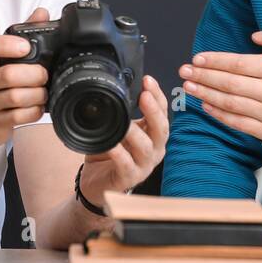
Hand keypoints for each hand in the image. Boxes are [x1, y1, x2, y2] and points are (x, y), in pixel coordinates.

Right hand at [0, 7, 52, 149]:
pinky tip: (37, 106)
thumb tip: (41, 13)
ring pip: (16, 97)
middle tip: (43, 75)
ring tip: (43, 91)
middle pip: (8, 75)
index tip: (26, 47)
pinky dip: (35, 111)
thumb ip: (17, 35)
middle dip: (34, 74)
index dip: (7, 45)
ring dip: (38, 94)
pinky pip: (19, 117)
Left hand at [79, 74, 168, 200]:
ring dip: (136, 133)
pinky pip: (126, 165)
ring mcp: (143, 166)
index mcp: (154, 135)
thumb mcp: (121, 129)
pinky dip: (119, 153)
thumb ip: (124, 112)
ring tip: (126, 122)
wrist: (98, 182)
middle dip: (154, 111)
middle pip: (161, 129)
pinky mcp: (129, 178)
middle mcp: (154, 150)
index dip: (158, 95)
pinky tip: (111, 145)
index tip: (148, 80)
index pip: (163, 112)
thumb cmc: (112, 153)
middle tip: (144, 95)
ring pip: (146, 148)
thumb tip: (121, 86)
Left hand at [177, 23, 261, 143]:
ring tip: (189, 86)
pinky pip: (239, 123)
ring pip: (230, 104)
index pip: (238, 63)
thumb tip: (255, 35)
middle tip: (185, 71)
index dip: (214, 61)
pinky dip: (219, 115)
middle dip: (203, 76)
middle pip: (229, 84)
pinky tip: (206, 106)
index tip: (197, 58)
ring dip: (206, 94)